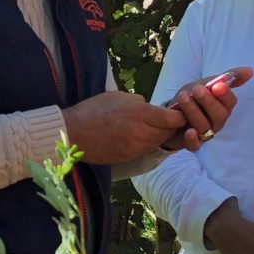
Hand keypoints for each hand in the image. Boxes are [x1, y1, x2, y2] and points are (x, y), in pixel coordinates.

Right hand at [61, 91, 185, 164]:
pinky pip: (146, 149)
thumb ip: (139, 102)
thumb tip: (152, 108)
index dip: (180, 115)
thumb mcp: (119, 96)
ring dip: (160, 135)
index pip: (172, 118)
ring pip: (158, 142)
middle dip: (172, 126)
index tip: (179, 112)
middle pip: (168, 132)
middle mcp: (140, 132)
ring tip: (154, 127)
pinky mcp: (129, 157)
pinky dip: (148, 143)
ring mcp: (135, 147)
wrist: (73, 133)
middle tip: (170, 119)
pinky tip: (141, 136)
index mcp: (140, 113)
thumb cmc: (94, 109)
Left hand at [161, 65, 253, 151]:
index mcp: (223, 107)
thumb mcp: (208, 83)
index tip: (217, 85)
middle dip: (208, 102)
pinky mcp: (192, 143)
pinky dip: (193, 140)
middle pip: (219, 115)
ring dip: (193, 111)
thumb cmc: (194, 97)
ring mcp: (205, 134)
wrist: (173, 111)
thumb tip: (250, 70)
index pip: (230, 102)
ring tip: (183, 97)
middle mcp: (217, 122)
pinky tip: (189, 132)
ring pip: (204, 126)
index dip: (225, 94)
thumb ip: (228, 78)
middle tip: (197, 89)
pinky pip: (195, 145)